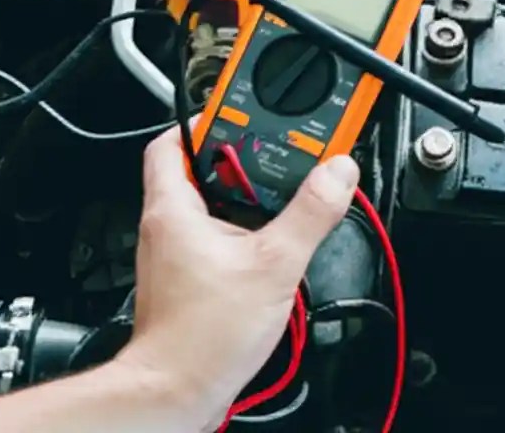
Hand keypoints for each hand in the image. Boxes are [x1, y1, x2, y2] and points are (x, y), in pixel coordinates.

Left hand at [114, 124, 358, 429]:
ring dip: (248, 200)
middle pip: (202, 169)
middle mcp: (167, 227)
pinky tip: (272, 248)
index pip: (174, 139)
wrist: (178, 391)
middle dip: (245, 162)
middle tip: (281, 161)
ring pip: (212, 206)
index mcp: (174, 209)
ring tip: (284, 204)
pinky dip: (245, 232)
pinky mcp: (189, 278)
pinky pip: (216, 237)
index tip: (249, 112)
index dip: (212, 119)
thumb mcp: (275, 264)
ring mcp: (175, 254)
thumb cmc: (202, 337)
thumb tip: (337, 172)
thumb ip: (311, 212)